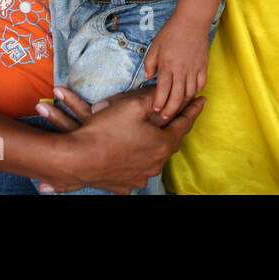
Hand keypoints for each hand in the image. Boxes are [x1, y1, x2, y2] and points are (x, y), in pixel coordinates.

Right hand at [32, 85, 204, 193]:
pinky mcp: (125, 184)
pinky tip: (132, 152)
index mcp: (163, 144)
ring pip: (154, 156)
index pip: (184, 122)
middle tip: (181, 113)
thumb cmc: (105, 131)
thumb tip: (164, 95)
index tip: (202, 99)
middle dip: (176, 126)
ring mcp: (141, 177)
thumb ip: (153, 99)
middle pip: (171, 141)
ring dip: (155, 144)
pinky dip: (137, 159)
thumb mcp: (132, 106)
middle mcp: (156, 164)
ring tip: (154, 132)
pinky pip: (136, 169)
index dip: (193, 108)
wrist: (77, 160)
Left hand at [142, 15, 209, 121]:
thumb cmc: (171, 32)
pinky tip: (190, 95)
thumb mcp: (155, 46)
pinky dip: (196, 92)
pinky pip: (200, 84)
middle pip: (177, 96)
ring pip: (190, 93)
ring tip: (177, 110)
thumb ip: (150, 63)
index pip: (163, 90)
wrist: (191, 21)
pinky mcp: (203, 66)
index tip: (156, 110)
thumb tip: (148, 78)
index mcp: (167, 65)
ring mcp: (194, 69)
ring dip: (184, 104)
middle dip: (171, 110)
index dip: (159, 102)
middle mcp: (181, 70)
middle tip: (166, 118)